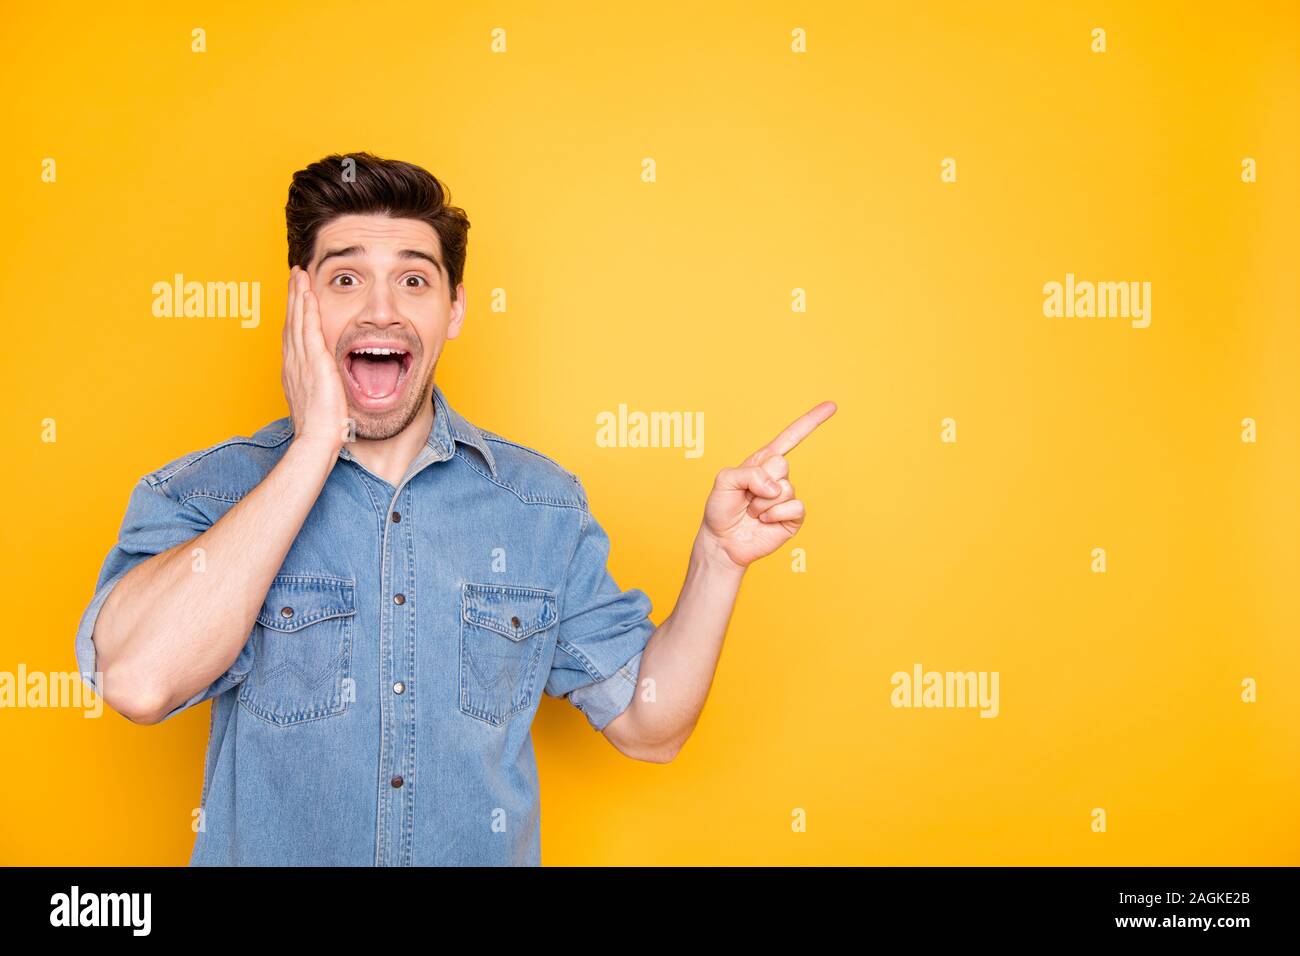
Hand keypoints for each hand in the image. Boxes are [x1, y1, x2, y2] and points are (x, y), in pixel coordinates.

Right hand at [281, 266, 348, 451]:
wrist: (317, 440)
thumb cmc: (320, 428)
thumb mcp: (317, 401)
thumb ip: (320, 386)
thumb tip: (327, 384)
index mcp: (294, 372)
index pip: (293, 335)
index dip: (293, 314)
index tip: (296, 296)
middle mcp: (293, 363)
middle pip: (291, 322)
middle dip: (292, 297)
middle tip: (294, 275)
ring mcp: (302, 362)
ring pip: (297, 320)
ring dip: (298, 296)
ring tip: (299, 275)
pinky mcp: (315, 363)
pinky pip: (309, 329)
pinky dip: (307, 310)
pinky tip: (309, 294)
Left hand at [698, 400, 836, 570]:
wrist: (723, 541)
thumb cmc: (721, 509)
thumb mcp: (724, 481)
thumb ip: (749, 473)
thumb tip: (776, 487)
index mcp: (763, 461)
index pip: (790, 437)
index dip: (811, 421)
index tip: (831, 406)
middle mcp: (777, 476)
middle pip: (782, 464)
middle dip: (760, 482)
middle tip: (748, 497)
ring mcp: (787, 496)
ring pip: (785, 489)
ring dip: (763, 504)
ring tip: (753, 512)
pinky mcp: (794, 516)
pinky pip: (795, 507)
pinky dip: (775, 515)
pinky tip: (765, 521)